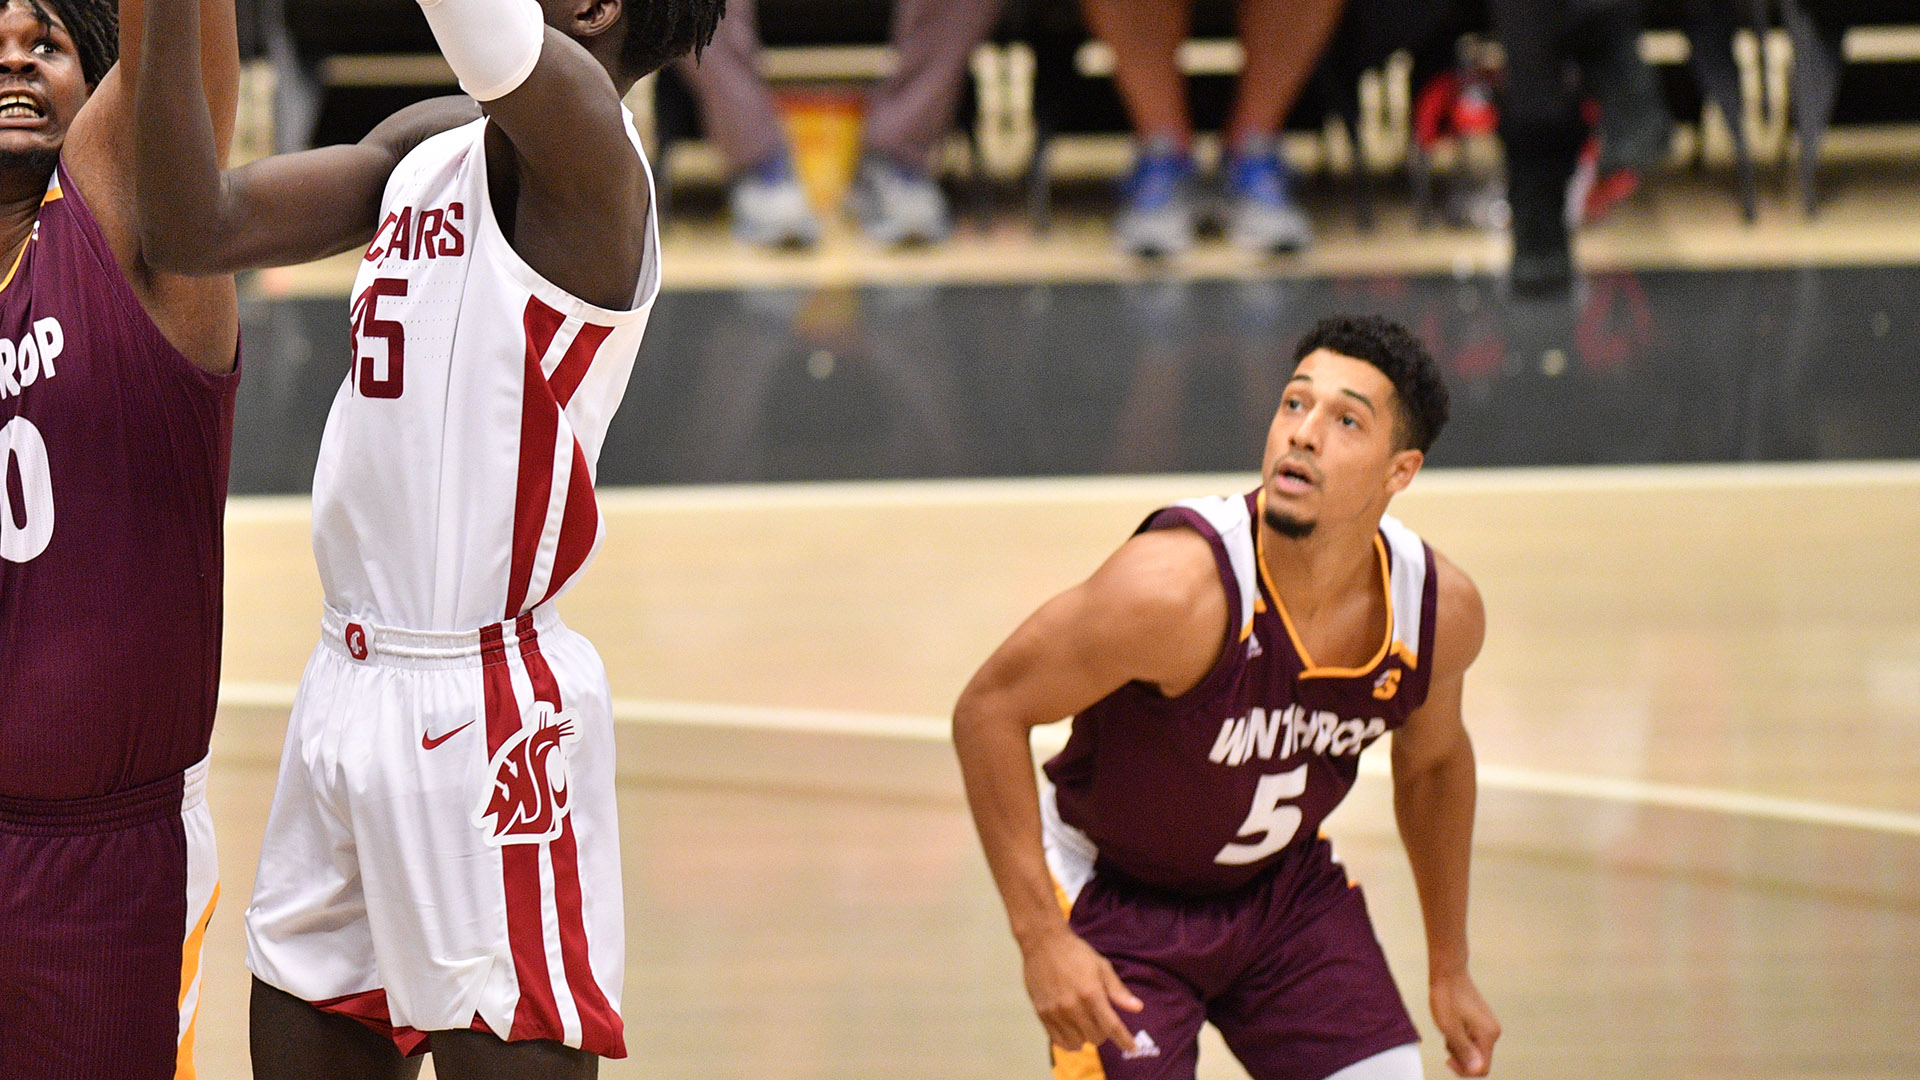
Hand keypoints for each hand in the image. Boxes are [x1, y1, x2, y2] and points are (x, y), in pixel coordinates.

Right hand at [1019, 926, 1144, 1054]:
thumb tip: (1138, 1008)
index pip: (1112, 1027)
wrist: (1043, 942)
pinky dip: (1069, 1041)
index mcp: (1091, 994)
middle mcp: (1073, 1006)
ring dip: (1086, 1037)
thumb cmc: (1076, 953)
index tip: (1133, 1049)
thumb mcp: (1102, 967)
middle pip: (1096, 1037)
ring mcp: (1055, 1012)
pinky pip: (1059, 1040)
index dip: (1125, 1041)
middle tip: (1101, 1019)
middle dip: (1104, 1032)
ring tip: (1085, 1024)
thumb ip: (1118, 991)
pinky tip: (1073, 1030)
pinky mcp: (1042, 1014)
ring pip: (1078, 1043)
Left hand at [1430, 969, 1499, 1075]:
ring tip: (1447, 1027)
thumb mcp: (1450, 1028)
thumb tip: (1476, 1070)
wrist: (1448, 973)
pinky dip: (1458, 1036)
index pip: (1482, 1069)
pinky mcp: (1480, 1021)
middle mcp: (1492, 1032)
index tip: (1447, 1058)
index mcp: (1488, 1035)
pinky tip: (1450, 1022)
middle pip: (1477, 1060)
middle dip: (1459, 1055)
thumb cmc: (1447, 998)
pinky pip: (1470, 1039)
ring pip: (1472, 1049)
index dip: (1464, 1070)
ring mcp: (1487, 1026)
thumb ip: (1464, 1050)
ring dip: (1457, 1045)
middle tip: (1446, 1038)